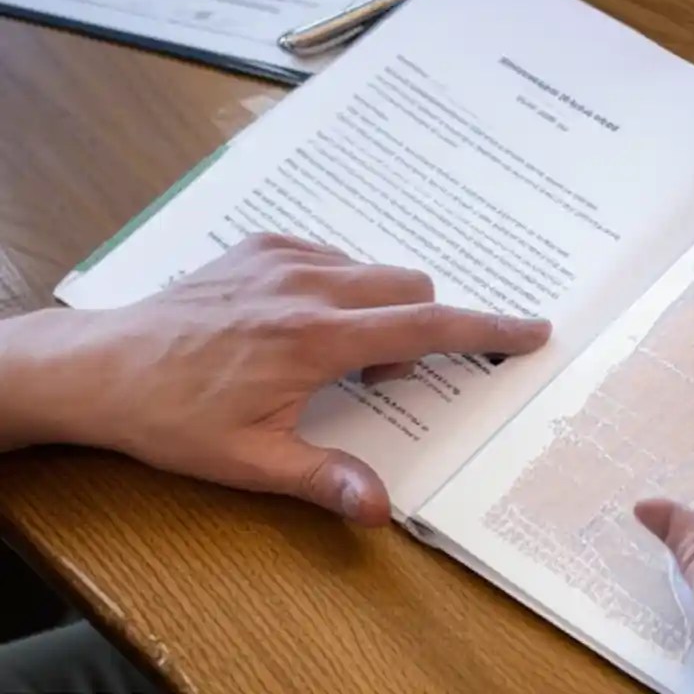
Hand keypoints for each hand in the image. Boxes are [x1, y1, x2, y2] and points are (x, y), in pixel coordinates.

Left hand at [0, 234, 549, 524]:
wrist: (101, 366)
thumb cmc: (175, 417)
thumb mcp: (251, 462)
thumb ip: (325, 480)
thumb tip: (383, 509)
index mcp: (316, 339)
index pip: (425, 326)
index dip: (487, 329)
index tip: (530, 330)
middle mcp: (308, 286)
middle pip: (411, 287)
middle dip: (422, 326)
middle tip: (379, 375)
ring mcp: (283, 259)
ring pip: (373, 270)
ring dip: (378, 308)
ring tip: (332, 354)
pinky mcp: (260, 246)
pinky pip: (332, 256)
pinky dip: (339, 287)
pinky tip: (298, 323)